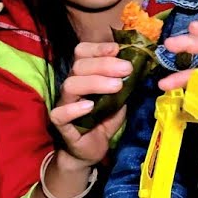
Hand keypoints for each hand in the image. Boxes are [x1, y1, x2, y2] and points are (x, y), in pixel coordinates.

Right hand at [50, 42, 129, 164]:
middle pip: (79, 66)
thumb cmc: (104, 119)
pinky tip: (90, 106)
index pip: (82, 53)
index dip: (98, 48)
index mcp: (85, 76)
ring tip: (117, 86)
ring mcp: (65, 105)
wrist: (91, 148)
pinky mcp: (61, 125)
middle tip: (127, 69)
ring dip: (95, 82)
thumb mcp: (120, 97)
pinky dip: (73, 109)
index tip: (118, 49)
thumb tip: (139, 65)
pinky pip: (59, 114)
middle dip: (105, 64)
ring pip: (70, 85)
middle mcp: (72, 87)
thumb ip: (126, 82)